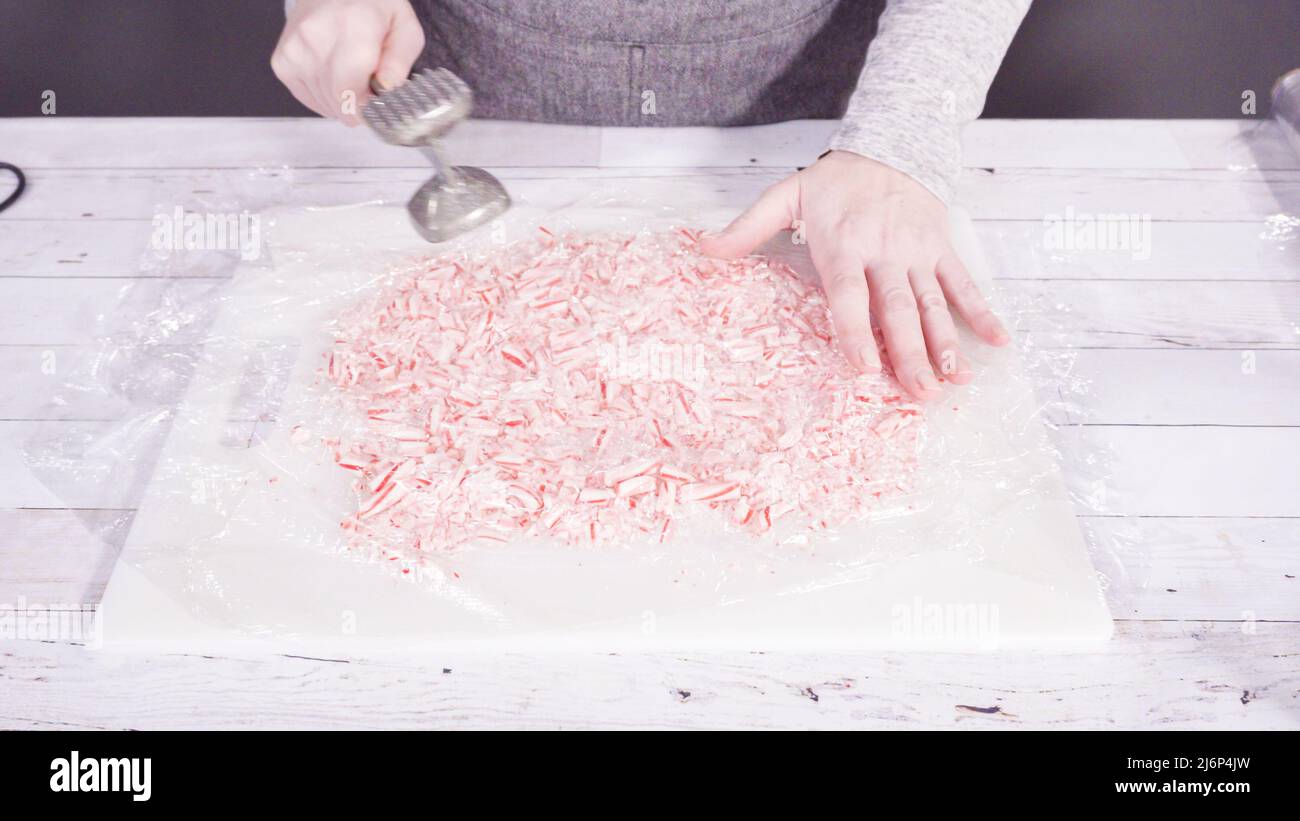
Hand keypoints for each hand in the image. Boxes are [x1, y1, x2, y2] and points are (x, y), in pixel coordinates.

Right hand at [270, 0, 424, 125]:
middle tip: (370, 94)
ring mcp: (295, 50)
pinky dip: (326, 99)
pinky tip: (335, 79)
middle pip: (337, 99)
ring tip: (353, 78)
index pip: (350, 87)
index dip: (366, 108)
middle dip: (359, 108)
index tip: (378, 107)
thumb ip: (400, 60)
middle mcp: (316, 35)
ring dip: (343, 103)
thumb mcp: (403, 27)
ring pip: (324, 104)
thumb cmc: (370, 8)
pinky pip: (308, 99)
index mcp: (352, 24)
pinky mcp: (282, 61)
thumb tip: (387, 86)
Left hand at [700, 150, 1008, 400]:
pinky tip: (998, 342)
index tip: (865, 368)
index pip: (850, 296)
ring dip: (946, 344)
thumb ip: (747, 227)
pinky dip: (983, 312)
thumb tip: (703, 250)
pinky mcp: (942, 248)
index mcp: (845, 245)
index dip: (856, 332)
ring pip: (934, 304)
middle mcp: (885, 253)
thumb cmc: (833, 183)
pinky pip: (964, 284)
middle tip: (919, 394)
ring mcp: (919, 253)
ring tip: (955, 380)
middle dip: (911, 355)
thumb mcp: (786, 196)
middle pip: (898, 310)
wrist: (890, 143)